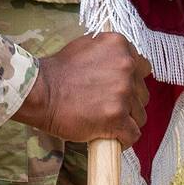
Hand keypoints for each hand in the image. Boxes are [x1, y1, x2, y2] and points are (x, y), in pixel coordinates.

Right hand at [13, 31, 150, 145]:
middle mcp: (126, 66)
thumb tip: (123, 64)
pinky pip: (133, 134)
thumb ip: (110, 54)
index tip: (119, 89)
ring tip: (107, 122)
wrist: (41, 92)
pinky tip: (110, 137)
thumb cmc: (58, 71)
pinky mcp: (117, 117)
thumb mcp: (88, 46)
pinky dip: (123, 139)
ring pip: (140, 115)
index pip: (142, 68)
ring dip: (127, 121)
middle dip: (130, 102)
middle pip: (142, 93)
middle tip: (109, 107)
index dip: (132, 81)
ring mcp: (123, 92)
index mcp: (120, 46)